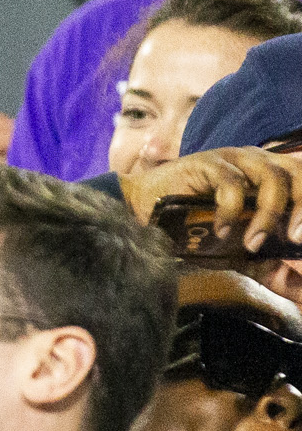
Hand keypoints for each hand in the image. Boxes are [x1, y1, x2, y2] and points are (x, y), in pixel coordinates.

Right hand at [122, 146, 301, 252]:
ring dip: (269, 214)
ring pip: (271, 177)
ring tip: (252, 243)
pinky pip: (231, 182)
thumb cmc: (195, 231)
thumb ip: (273, 271)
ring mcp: (233, 159)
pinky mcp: (207, 163)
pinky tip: (220, 231)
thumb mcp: (241, 256)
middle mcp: (259, 163)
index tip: (300, 240)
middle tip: (294, 238)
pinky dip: (231, 210)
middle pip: (299, 173)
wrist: (145, 215)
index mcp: (272, 178)